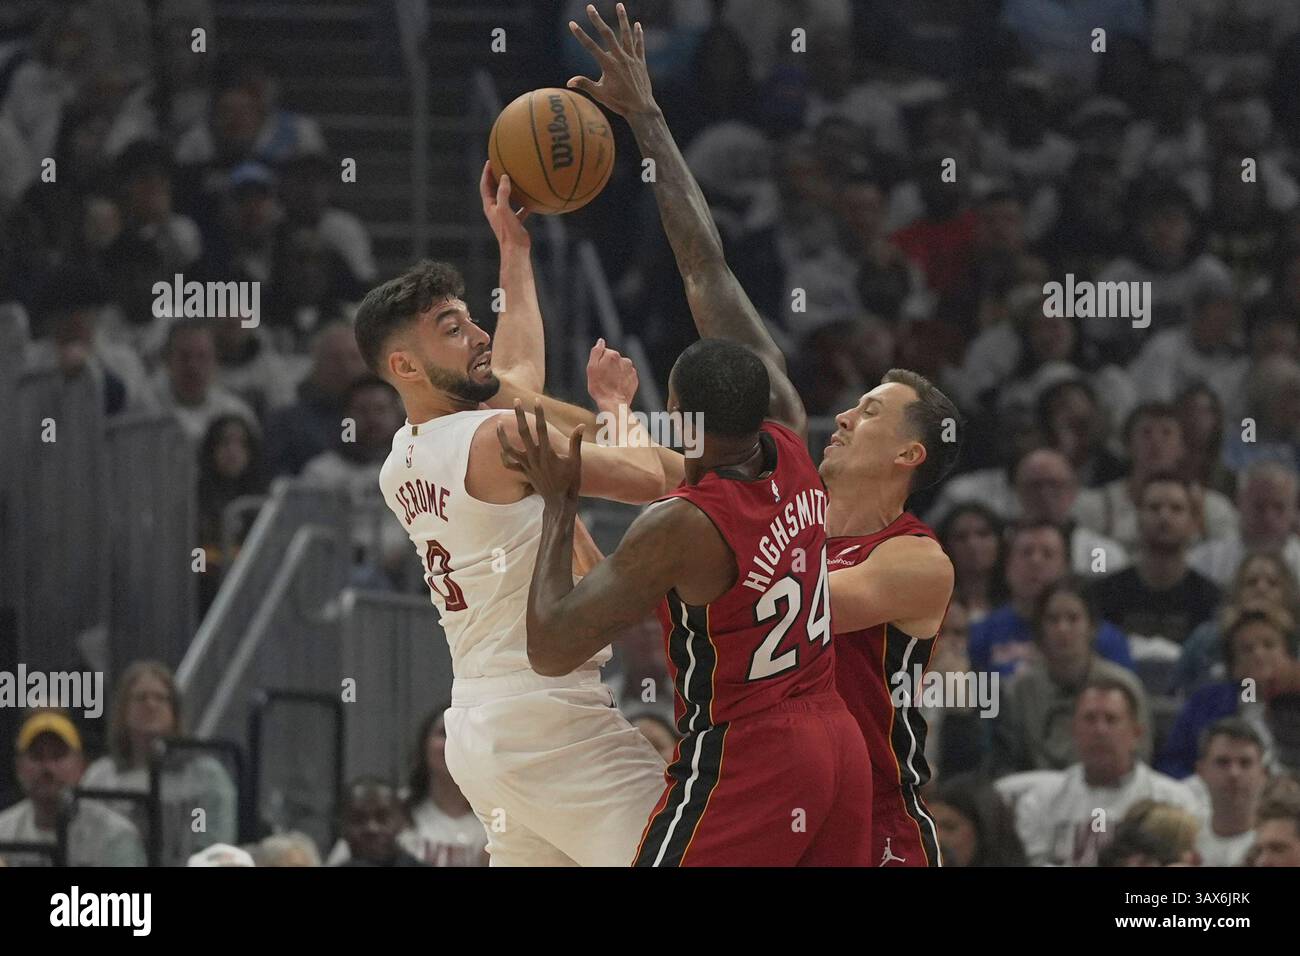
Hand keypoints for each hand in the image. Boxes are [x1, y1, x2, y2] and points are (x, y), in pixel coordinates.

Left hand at [480, 161, 529, 247]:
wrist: (515, 249)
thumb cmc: (508, 230)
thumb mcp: (504, 209)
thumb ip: (503, 193)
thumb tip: (504, 176)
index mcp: (489, 206)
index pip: (485, 185)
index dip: (486, 173)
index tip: (490, 161)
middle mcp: (495, 210)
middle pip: (493, 190)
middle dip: (496, 177)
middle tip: (501, 164)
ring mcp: (504, 215)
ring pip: (505, 198)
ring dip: (508, 188)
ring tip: (514, 177)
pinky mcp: (514, 221)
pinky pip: (518, 208)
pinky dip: (522, 201)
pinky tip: (530, 197)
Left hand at [497, 400, 583, 506]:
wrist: (559, 503)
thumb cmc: (570, 482)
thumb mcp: (576, 462)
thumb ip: (576, 443)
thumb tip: (581, 426)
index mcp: (547, 452)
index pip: (541, 428)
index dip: (539, 413)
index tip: (537, 400)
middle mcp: (534, 457)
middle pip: (523, 432)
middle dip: (519, 415)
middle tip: (515, 401)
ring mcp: (527, 465)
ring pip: (509, 448)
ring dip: (502, 435)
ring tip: (498, 423)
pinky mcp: (524, 472)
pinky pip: (509, 464)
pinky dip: (504, 456)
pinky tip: (502, 449)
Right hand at [566, 3, 656, 118]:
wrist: (641, 109)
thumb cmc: (619, 103)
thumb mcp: (600, 95)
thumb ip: (585, 85)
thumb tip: (569, 82)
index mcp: (608, 66)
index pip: (591, 47)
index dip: (580, 35)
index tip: (572, 24)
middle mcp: (620, 58)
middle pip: (607, 35)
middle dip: (597, 20)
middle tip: (590, 7)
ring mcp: (632, 59)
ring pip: (626, 35)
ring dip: (622, 19)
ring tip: (619, 4)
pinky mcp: (641, 62)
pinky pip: (639, 45)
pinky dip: (638, 34)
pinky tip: (637, 24)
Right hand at [586, 337, 638, 407]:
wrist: (613, 403)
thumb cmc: (599, 387)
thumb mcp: (591, 368)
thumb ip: (596, 352)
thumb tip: (601, 341)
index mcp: (613, 355)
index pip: (605, 352)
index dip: (599, 362)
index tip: (598, 371)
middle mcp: (625, 360)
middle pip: (614, 360)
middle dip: (608, 367)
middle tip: (603, 379)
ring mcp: (631, 370)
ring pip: (621, 368)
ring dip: (616, 373)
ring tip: (610, 384)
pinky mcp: (634, 379)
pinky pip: (626, 376)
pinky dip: (622, 379)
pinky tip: (617, 387)